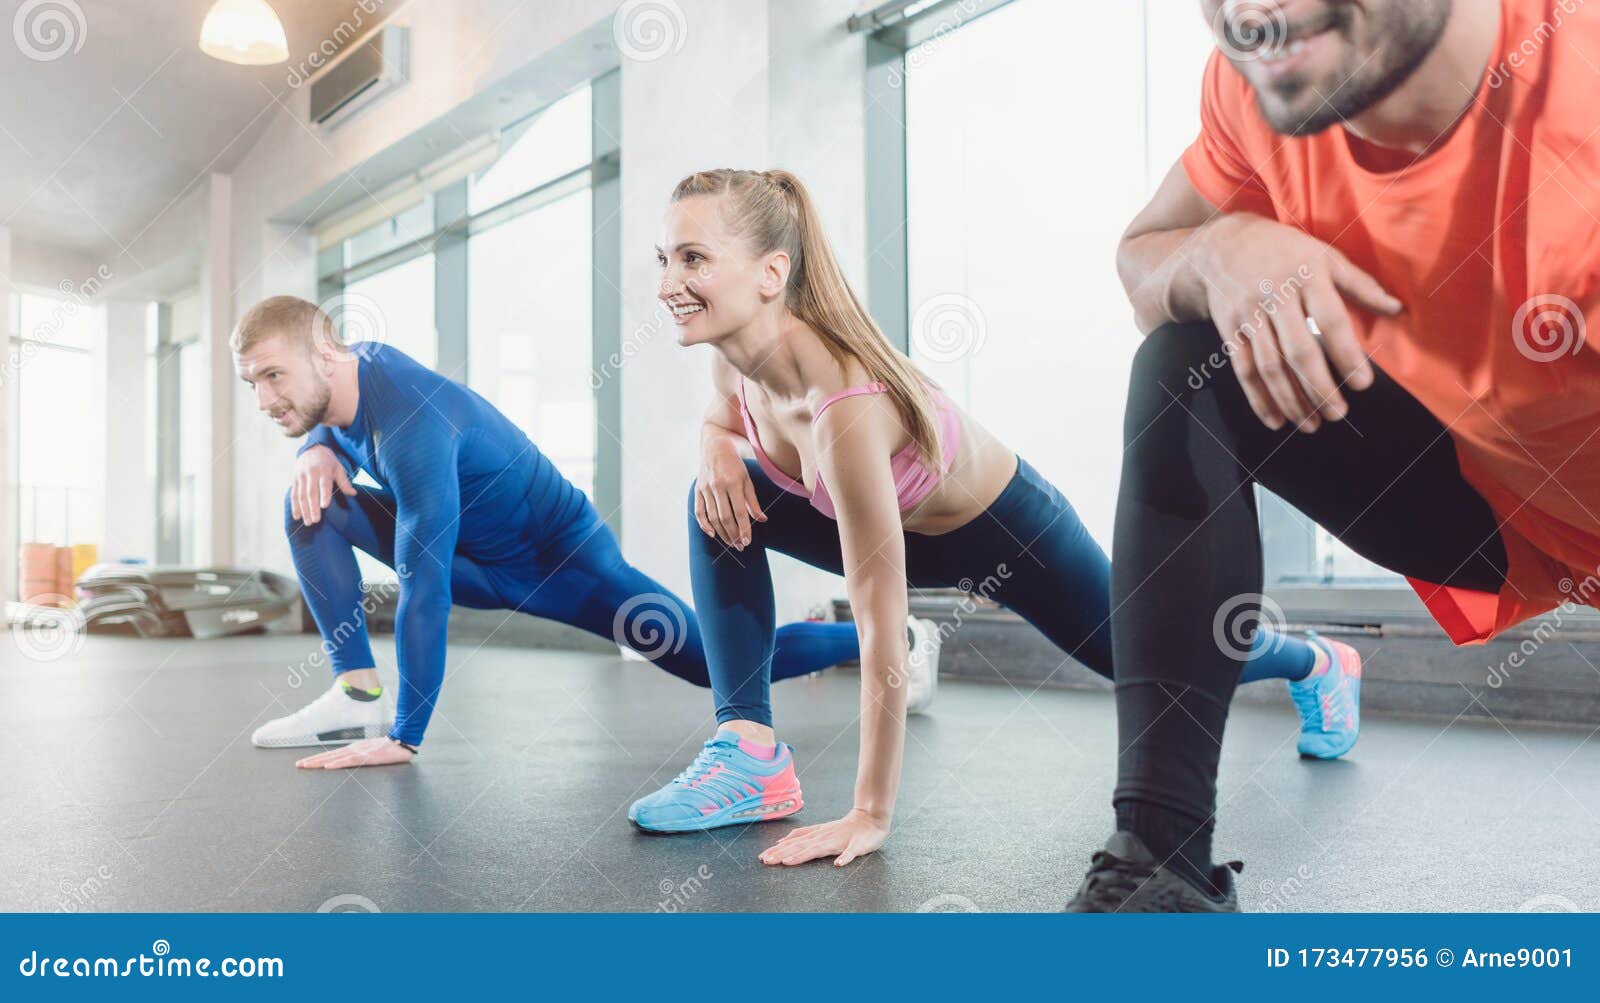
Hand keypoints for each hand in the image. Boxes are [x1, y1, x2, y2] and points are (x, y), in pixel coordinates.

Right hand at [290, 445, 356, 524]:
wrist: (312, 449)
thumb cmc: (329, 462)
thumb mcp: (339, 468)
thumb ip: (344, 481)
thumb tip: (353, 493)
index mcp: (324, 469)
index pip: (324, 484)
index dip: (324, 495)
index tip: (324, 506)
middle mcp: (311, 473)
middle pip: (311, 492)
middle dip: (312, 507)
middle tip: (315, 521)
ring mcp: (301, 476)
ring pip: (301, 495)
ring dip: (303, 510)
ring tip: (308, 522)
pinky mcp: (294, 480)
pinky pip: (294, 494)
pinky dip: (294, 506)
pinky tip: (297, 517)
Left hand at [295, 737, 412, 769]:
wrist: (402, 743)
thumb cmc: (389, 749)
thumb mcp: (371, 753)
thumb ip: (361, 756)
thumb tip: (351, 761)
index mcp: (354, 749)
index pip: (332, 754)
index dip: (317, 758)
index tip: (305, 763)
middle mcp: (353, 749)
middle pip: (329, 755)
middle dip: (313, 761)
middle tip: (298, 765)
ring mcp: (359, 752)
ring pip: (335, 758)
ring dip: (320, 762)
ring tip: (307, 765)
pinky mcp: (366, 757)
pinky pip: (349, 761)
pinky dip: (338, 763)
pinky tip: (329, 766)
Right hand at [694, 435, 764, 548]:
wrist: (715, 446)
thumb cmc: (735, 464)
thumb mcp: (747, 480)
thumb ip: (753, 501)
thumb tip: (762, 519)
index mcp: (733, 483)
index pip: (739, 512)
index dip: (744, 529)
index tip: (748, 542)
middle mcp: (718, 486)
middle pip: (725, 518)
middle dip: (733, 535)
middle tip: (740, 546)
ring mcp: (706, 488)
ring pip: (713, 517)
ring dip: (722, 533)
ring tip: (730, 543)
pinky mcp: (697, 489)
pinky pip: (699, 511)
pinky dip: (705, 525)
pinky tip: (713, 534)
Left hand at [759, 808, 889, 867]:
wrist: (870, 819)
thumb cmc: (844, 828)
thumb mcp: (821, 829)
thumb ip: (803, 835)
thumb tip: (782, 840)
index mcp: (817, 835)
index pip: (794, 843)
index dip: (778, 849)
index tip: (763, 858)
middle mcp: (824, 837)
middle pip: (800, 846)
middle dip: (783, 853)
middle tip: (767, 861)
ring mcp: (839, 842)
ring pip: (819, 849)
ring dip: (803, 855)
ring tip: (788, 862)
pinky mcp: (856, 846)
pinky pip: (850, 853)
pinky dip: (844, 858)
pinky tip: (838, 864)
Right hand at [1195, 213, 1402, 432]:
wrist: (1223, 246)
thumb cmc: (1285, 251)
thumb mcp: (1324, 256)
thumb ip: (1359, 284)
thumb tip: (1396, 309)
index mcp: (1306, 276)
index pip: (1331, 321)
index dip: (1347, 355)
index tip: (1363, 384)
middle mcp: (1275, 296)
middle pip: (1299, 351)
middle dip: (1319, 388)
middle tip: (1339, 414)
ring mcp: (1249, 314)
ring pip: (1270, 366)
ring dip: (1291, 400)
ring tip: (1312, 425)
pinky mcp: (1229, 329)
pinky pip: (1244, 370)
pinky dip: (1259, 399)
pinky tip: (1276, 421)